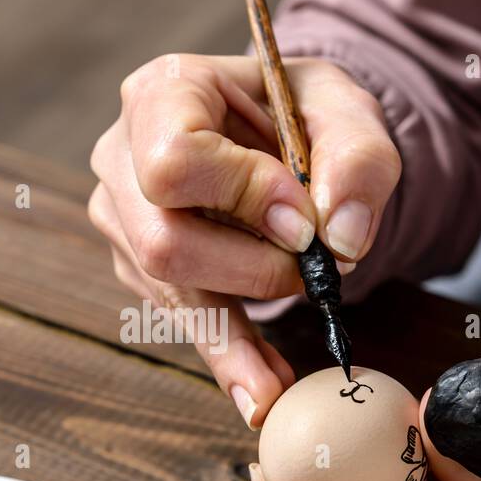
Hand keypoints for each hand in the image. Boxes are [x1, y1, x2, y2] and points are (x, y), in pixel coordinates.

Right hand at [88, 54, 399, 426]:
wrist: (284, 135)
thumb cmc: (305, 113)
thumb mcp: (349, 112)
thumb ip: (358, 161)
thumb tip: (338, 239)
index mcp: (164, 91)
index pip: (175, 161)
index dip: (243, 198)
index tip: (304, 223)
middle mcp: (122, 154)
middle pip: (163, 240)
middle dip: (247, 273)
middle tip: (314, 279)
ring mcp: (122, 216)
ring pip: (168, 291)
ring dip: (230, 343)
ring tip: (275, 389)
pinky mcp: (137, 264)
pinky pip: (179, 317)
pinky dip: (226, 354)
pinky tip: (261, 384)